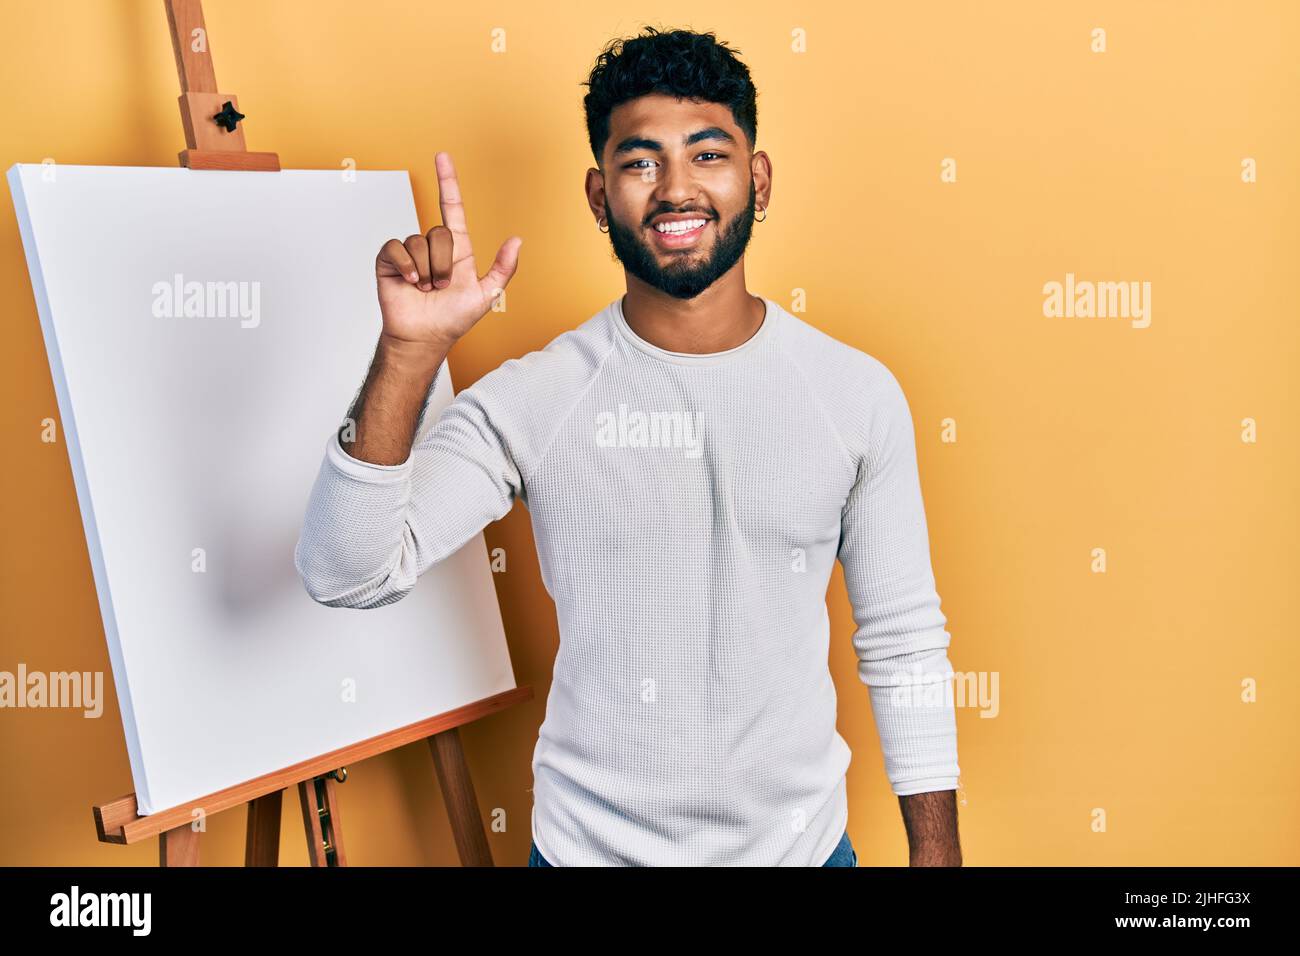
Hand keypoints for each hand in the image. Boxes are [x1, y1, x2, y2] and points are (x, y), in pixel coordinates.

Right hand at [374, 151, 521, 349]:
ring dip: (426, 271)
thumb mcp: (486, 294)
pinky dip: (406, 266)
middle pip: (438, 234)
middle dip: (443, 265)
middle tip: (442, 287)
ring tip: (426, 289)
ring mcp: (410, 253)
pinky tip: (410, 283)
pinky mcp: (389, 260)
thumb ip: (503, 269)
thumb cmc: (453, 318)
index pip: (452, 208)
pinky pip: (397, 248)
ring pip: (419, 243)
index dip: (448, 182)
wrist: (424, 337)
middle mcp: (432, 247)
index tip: (442, 156)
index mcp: (456, 249)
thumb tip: (517, 240)